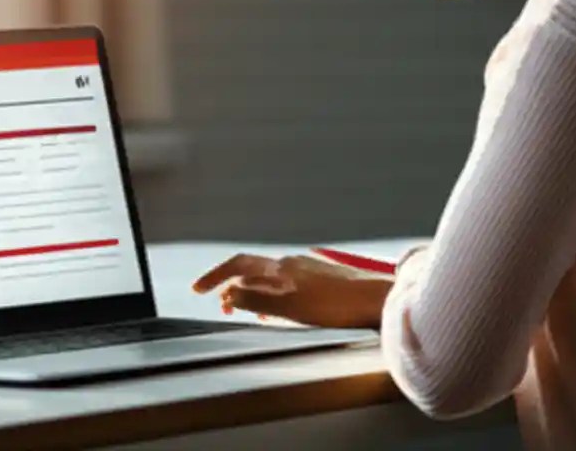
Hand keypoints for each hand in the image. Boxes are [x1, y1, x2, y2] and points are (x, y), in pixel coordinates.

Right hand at [192, 253, 392, 328]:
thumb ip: (257, 301)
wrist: (376, 299)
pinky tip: (278, 310)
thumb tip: (228, 295)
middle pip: (252, 270)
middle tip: (220, 305)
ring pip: (269, 278)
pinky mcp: (320, 279)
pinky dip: (271, 295)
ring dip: (251, 292)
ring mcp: (306, 269)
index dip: (215, 276)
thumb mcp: (290, 308)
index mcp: (280, 268)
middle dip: (231, 285)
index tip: (198, 290)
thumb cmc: (336, 305)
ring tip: (245, 311)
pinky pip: (285, 284)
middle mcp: (291, 264)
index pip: (238, 266)